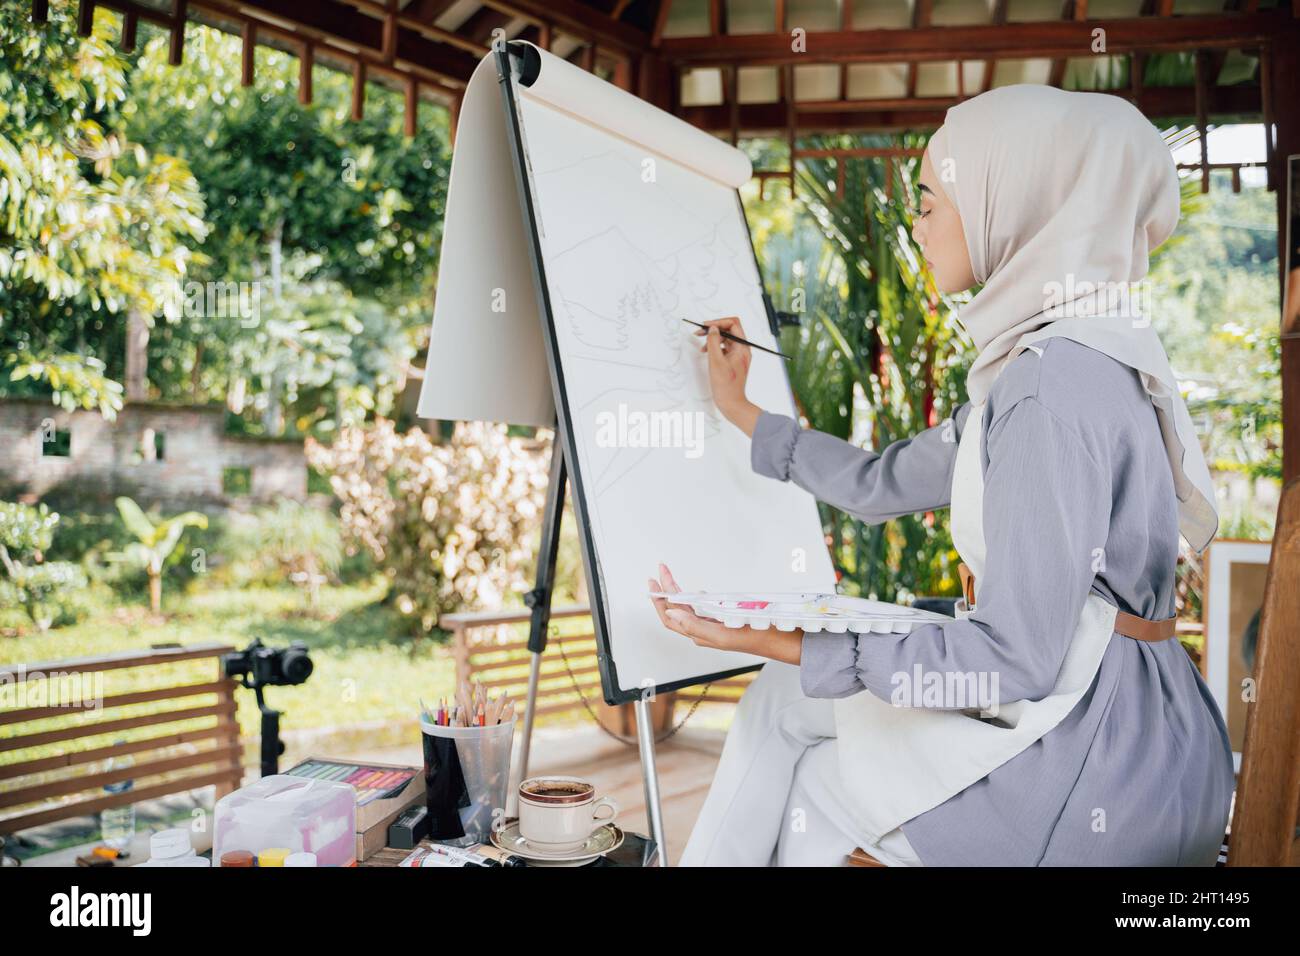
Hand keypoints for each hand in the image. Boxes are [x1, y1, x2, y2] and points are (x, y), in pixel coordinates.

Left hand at [647, 562, 802, 664]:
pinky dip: (692, 597)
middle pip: (675, 610)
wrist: (779, 641)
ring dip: (675, 592)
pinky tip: (691, 592)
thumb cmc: (754, 639)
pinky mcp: (722, 621)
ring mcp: (712, 626)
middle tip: (660, 571)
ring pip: (686, 608)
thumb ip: (694, 625)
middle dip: (665, 590)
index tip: (654, 580)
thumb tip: (671, 613)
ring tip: (668, 577)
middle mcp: (702, 631)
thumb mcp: (722, 634)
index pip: (670, 617)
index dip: (659, 600)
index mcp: (699, 635)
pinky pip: (700, 609)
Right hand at [694, 317, 760, 436]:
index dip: (718, 322)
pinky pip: (724, 348)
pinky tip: (705, 352)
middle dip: (714, 329)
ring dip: (713, 338)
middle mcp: (742, 349)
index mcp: (742, 347)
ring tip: (701, 344)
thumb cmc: (726, 386)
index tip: (705, 326)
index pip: (733, 324)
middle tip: (699, 332)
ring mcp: (738, 355)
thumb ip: (713, 342)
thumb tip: (712, 328)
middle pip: (729, 330)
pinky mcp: (733, 361)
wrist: (732, 403)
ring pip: (726, 339)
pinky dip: (714, 347)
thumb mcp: (716, 361)